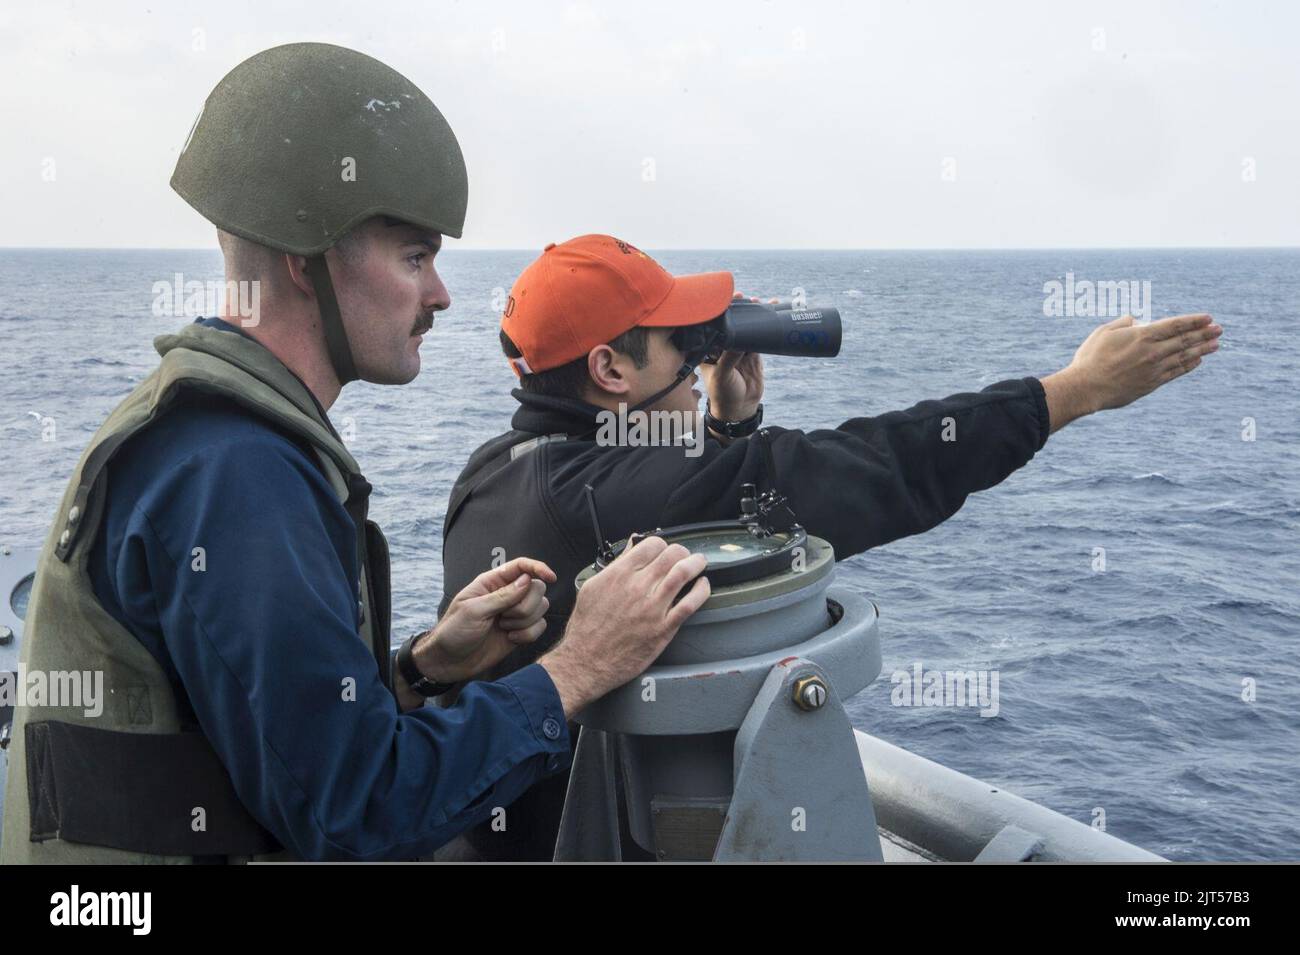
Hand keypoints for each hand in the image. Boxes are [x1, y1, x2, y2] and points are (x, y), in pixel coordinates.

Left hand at [412, 558, 556, 685]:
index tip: (551, 577)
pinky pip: (540, 627)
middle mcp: (507, 595)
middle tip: (504, 616)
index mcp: (492, 583)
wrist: (450, 662)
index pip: (521, 566)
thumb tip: (527, 580)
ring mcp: (515, 614)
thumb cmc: (454, 632)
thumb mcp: (473, 611)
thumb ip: (502, 595)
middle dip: (525, 605)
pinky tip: (510, 639)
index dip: (538, 568)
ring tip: (503, 628)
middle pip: (536, 588)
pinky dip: (528, 634)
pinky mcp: (521, 631)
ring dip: (525, 621)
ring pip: (541, 607)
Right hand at [540, 537, 709, 716]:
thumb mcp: (593, 587)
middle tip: (684, 557)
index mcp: (619, 575)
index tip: (663, 552)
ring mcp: (652, 608)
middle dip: (682, 552)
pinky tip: (702, 586)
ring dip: (696, 564)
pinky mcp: (663, 628)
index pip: (651, 545)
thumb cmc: (587, 628)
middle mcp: (637, 587)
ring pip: (683, 573)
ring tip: (699, 564)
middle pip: (671, 554)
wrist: (586, 661)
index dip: (661, 545)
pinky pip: (690, 604)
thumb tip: (632, 546)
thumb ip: (616, 566)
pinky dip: (701, 590)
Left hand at [697, 291, 770, 424]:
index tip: (726, 300)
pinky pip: (759, 337)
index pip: (713, 326)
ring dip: (754, 315)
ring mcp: (739, 348)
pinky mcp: (753, 354)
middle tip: (746, 298)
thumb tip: (739, 340)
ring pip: (746, 328)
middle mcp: (723, 346)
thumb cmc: (723, 394)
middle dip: (739, 310)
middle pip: (731, 323)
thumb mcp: (722, 375)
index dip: (719, 312)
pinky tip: (773, 314)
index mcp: (709, 350)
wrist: (741, 409)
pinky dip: (766, 326)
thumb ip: (729, 358)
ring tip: (761, 302)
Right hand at [1041, 313, 1221, 431]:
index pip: (1176, 325)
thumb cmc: (1090, 358)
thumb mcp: (1103, 333)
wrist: (1087, 387)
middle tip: (1219, 329)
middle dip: (1204, 333)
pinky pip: (1176, 372)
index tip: (1208, 317)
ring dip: (1202, 349)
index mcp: (1142, 336)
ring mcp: (1154, 369)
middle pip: (1185, 340)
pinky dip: (1189, 366)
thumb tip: (1136, 319)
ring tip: (1216, 344)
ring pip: (1184, 356)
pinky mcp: (1152, 383)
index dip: (1194, 321)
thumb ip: (1123, 323)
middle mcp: (1153, 352)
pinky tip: (1198, 361)